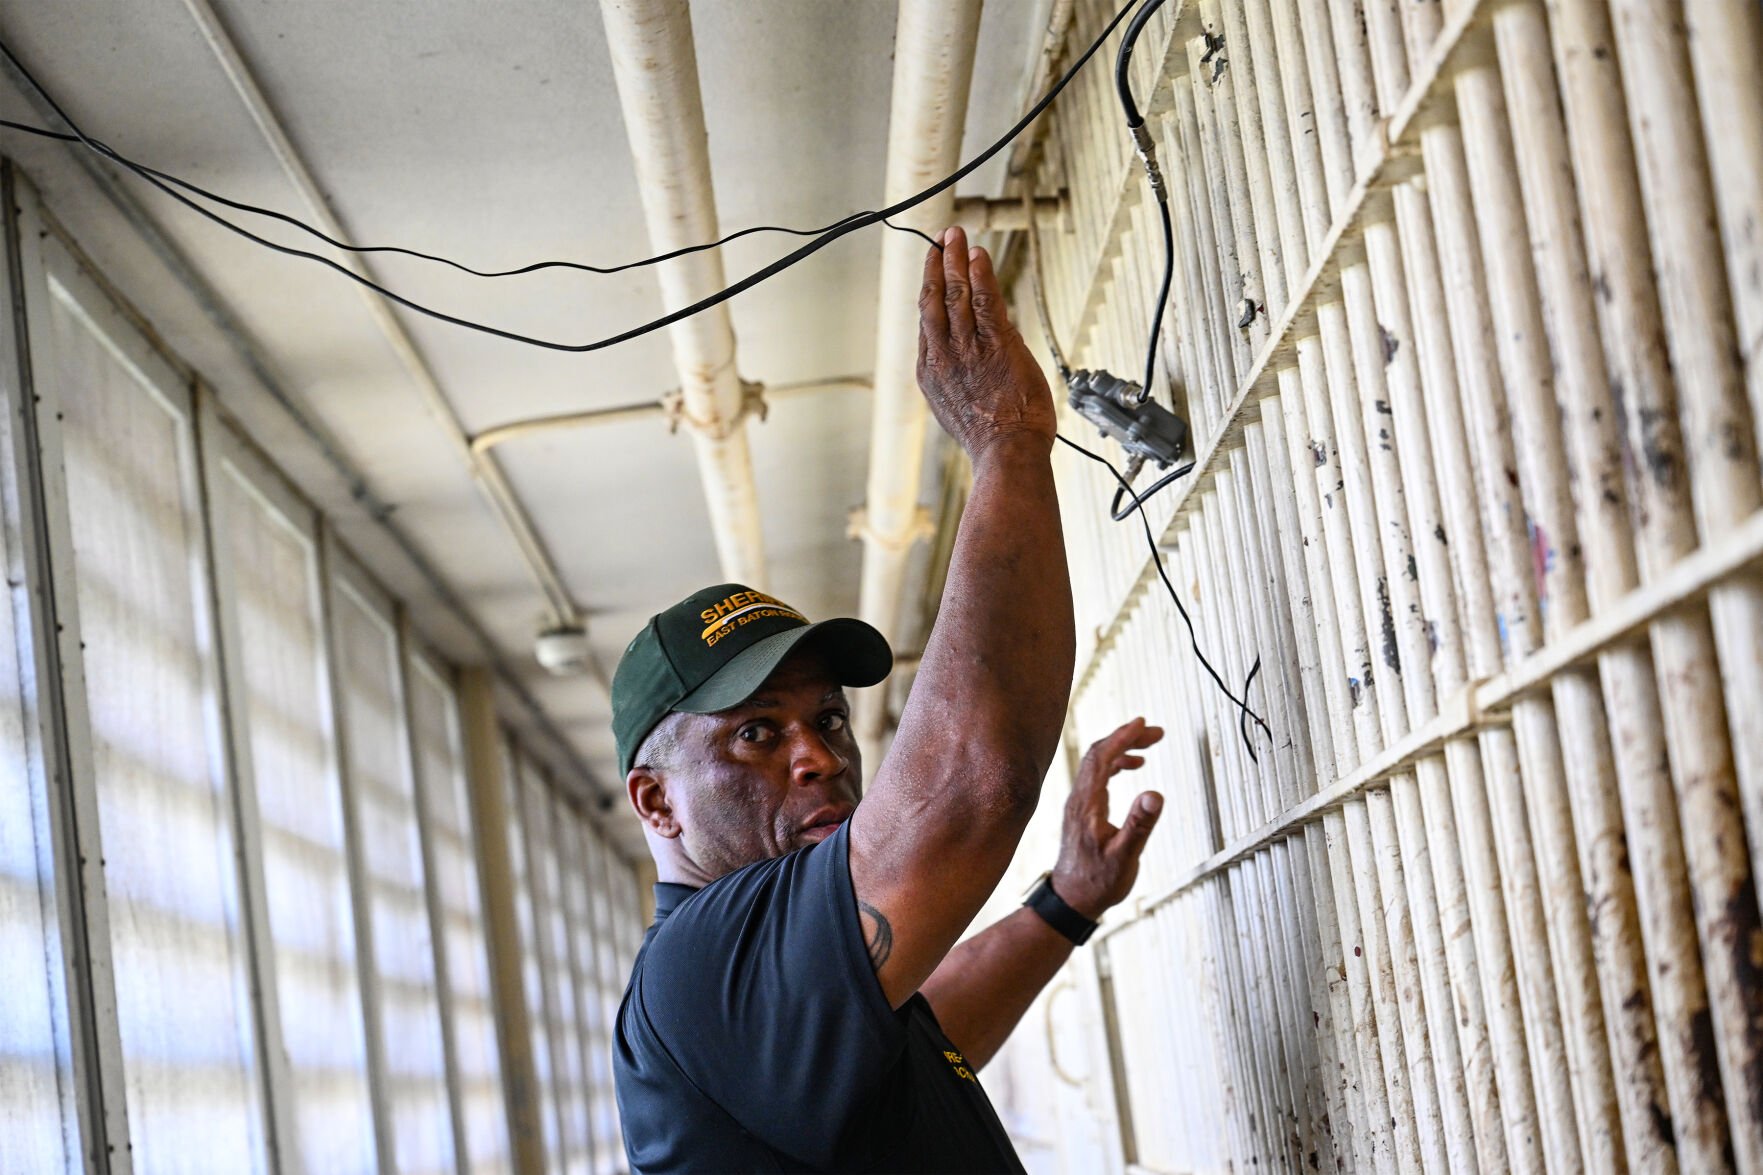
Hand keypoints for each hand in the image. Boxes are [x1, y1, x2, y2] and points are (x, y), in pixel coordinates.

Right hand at [916, 225, 1055, 461]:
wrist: (1006, 455)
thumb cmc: (992, 440)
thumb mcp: (962, 408)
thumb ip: (964, 376)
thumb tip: (979, 356)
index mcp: (932, 373)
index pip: (928, 322)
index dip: (930, 290)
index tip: (934, 269)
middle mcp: (943, 357)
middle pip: (935, 300)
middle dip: (937, 265)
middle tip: (941, 239)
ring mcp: (968, 351)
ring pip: (957, 296)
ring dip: (956, 261)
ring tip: (957, 237)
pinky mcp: (996, 346)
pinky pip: (985, 303)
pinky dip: (980, 276)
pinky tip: (979, 256)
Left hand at [1051, 717, 1165, 919]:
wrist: (1071, 900)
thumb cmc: (1097, 882)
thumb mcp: (1125, 857)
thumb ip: (1139, 825)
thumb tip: (1155, 794)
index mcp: (1087, 804)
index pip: (1101, 758)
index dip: (1121, 737)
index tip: (1142, 724)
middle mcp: (1079, 799)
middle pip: (1098, 754)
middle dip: (1126, 737)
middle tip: (1155, 732)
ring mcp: (1079, 803)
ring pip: (1097, 763)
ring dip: (1122, 749)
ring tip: (1148, 746)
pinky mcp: (1082, 810)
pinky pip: (1097, 776)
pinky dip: (1115, 764)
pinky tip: (1132, 768)